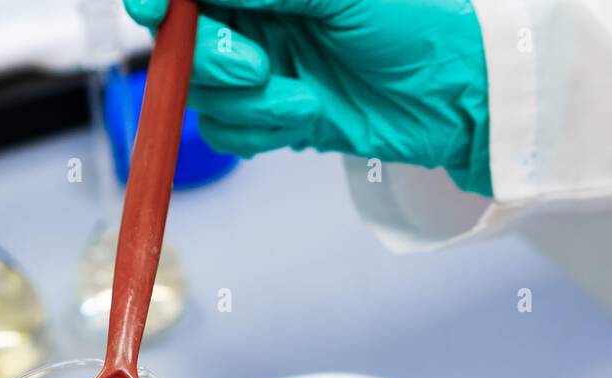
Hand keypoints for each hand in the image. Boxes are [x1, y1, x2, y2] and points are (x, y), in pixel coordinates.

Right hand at [123, 0, 491, 193]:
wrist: (455, 95)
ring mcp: (262, 66)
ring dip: (248, 102)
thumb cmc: (413, 23)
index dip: (159, 1)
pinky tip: (305, 116)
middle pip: (180, 40)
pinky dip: (260, 130)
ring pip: (202, 92)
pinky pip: (230, 131)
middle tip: (258, 65)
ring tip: (303, 97)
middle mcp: (256, 17)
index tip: (156, 11)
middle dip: (208, 57)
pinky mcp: (275, 114)